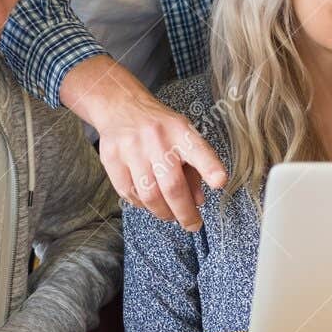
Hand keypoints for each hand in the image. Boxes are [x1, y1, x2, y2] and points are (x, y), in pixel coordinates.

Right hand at [61, 56, 226, 229]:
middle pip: (172, 186)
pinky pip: (128, 193)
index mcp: (180, 132)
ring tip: (170, 215)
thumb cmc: (160, 128)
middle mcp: (156, 138)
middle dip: (185, 212)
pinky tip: (148, 203)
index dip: (210, 168)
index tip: (220, 183)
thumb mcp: (183, 138)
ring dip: (163, 213)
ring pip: (149, 195)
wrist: (121, 106)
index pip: (198, 151)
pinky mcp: (111, 158)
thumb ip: (194, 169)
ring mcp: (131, 148)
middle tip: (192, 224)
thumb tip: (198, 201)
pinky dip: (141, 205)